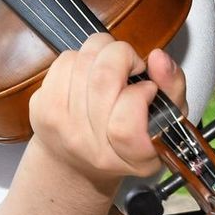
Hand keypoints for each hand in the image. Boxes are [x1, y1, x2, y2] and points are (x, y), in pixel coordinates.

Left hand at [26, 33, 186, 190]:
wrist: (76, 162)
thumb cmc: (129, 138)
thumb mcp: (166, 120)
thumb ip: (172, 88)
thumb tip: (159, 57)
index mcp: (131, 157)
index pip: (127, 123)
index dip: (142, 94)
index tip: (147, 89)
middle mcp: (91, 146)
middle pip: (103, 78)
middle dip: (123, 56)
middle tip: (130, 65)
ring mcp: (62, 126)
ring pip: (83, 61)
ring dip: (101, 52)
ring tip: (109, 67)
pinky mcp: (41, 107)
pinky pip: (63, 61)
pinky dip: (80, 57)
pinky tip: (88, 73)